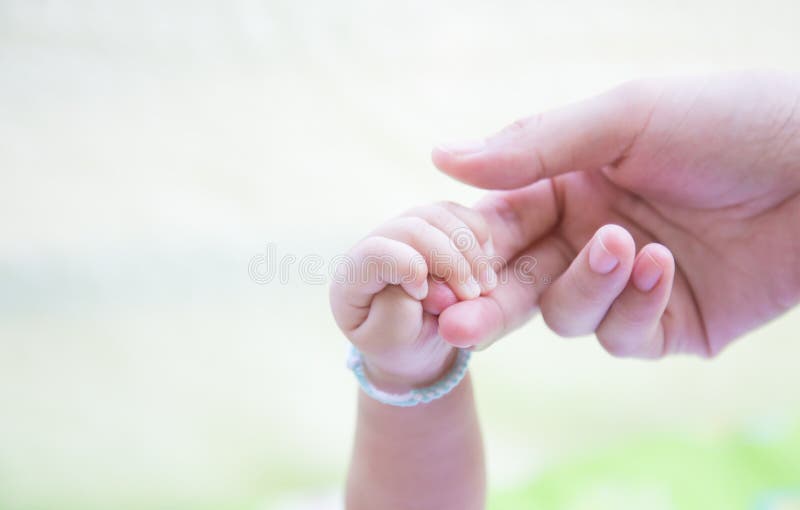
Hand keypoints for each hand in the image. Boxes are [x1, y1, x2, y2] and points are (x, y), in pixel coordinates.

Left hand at [329, 202, 496, 389]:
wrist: (414, 341)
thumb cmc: (399, 344)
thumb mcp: (393, 343)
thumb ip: (398, 315)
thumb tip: (427, 283)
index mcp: (353, 277)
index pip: (375, 253)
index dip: (407, 267)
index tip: (425, 296)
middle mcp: (375, 244)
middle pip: (413, 229)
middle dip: (451, 261)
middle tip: (474, 295)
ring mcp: (403, 230)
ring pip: (437, 215)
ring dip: (469, 249)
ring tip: (485, 287)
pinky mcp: (429, 224)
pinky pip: (456, 212)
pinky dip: (477, 234)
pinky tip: (485, 265)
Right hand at [432, 70, 799, 357]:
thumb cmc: (727, 122)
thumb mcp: (624, 118)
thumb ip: (532, 147)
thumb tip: (439, 157)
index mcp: (567, 186)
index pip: (498, 226)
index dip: (467, 251)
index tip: (440, 269)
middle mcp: (589, 237)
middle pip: (518, 285)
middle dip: (488, 305)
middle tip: (457, 323)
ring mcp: (628, 285)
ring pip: (566, 315)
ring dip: (586, 287)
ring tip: (624, 245)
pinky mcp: (670, 324)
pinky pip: (625, 337)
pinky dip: (637, 306)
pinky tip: (664, 264)